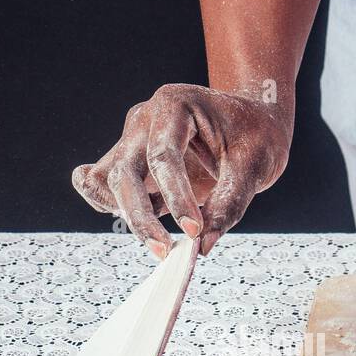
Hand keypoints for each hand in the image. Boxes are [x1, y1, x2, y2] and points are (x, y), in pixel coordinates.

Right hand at [72, 83, 291, 256]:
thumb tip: (203, 244)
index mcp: (175, 104)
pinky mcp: (129, 161)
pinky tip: (146, 223)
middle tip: (165, 252)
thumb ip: (230, 203)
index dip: (176, 198)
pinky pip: (100, 185)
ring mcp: (132, 139)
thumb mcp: (255, 164)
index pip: (163, 155)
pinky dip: (112, 207)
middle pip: (123, 170)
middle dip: (140, 216)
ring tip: (161, 240)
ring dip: (125, 214)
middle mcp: (144, 118)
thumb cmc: (255, 134)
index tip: (194, 232)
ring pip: (105, 181)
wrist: (249, 121)